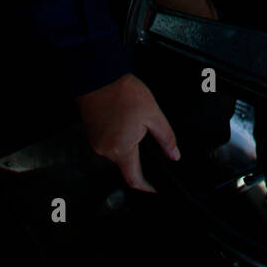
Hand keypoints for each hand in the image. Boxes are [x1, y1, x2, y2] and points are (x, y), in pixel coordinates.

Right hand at [75, 72, 180, 192]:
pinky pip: (108, 142)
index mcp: (122, 149)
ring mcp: (95, 142)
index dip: (146, 188)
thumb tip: (174, 155)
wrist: (98, 76)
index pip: (134, 179)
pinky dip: (117, 135)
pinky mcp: (91, 133)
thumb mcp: (153, 114)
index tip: (154, 190)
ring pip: (117, 151)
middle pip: (126, 163)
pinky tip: (121, 118)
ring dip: (127, 142)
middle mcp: (105, 150)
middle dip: (138, 153)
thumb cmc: (122, 92)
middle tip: (144, 130)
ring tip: (132, 119)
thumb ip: (166, 137)